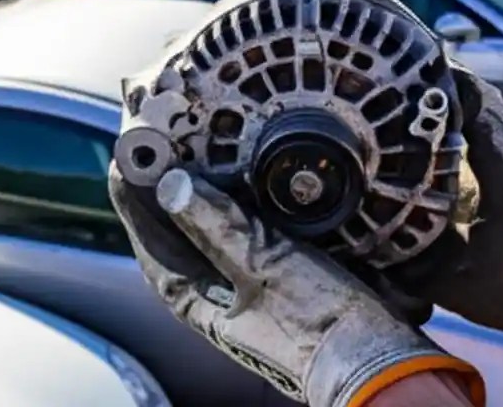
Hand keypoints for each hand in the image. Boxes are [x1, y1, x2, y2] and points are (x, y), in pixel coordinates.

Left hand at [110, 165, 483, 406]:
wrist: (378, 358)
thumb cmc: (318, 326)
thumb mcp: (262, 268)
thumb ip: (217, 226)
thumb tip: (171, 186)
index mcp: (196, 301)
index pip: (149, 242)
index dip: (133, 199)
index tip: (125, 157)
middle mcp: (215, 296)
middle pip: (175, 233)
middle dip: (163, 190)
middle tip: (156, 144)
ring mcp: (247, 286)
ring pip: (209, 230)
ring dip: (200, 193)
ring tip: (189, 151)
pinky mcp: (279, 276)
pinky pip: (246, 233)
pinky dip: (239, 204)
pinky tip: (243, 179)